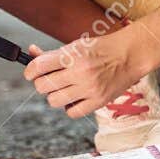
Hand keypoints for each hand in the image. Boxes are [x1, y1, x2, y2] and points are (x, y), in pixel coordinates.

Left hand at [21, 29, 153, 117]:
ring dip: (54, 96)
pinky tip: (75, 97)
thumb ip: (52, 53)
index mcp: (72, 55)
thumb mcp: (75, 46)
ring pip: (53, 101)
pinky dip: (69, 107)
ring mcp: (89, 89)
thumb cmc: (101, 48)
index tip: (30, 73)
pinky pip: (71, 112)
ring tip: (64, 88)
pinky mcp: (98, 102)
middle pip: (42, 86)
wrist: (130, 55)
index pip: (39, 66)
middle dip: (41, 83)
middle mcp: (80, 72)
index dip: (29, 71)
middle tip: (49, 80)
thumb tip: (31, 52)